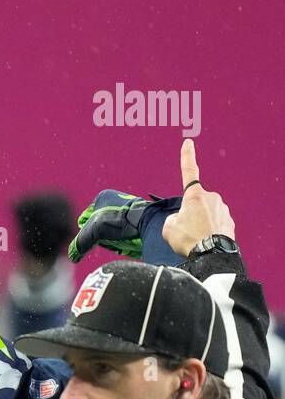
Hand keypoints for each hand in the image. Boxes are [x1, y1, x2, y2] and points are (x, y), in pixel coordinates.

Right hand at [162, 140, 235, 257]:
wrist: (211, 255)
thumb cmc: (189, 240)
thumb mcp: (169, 229)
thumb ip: (173, 219)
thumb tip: (181, 220)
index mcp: (195, 195)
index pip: (189, 171)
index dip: (187, 157)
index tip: (188, 143)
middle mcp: (211, 197)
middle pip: (196, 203)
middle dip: (190, 214)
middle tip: (186, 232)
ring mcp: (223, 209)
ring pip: (206, 215)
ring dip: (200, 224)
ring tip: (197, 240)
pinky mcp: (230, 222)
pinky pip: (216, 225)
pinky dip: (210, 232)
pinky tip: (207, 243)